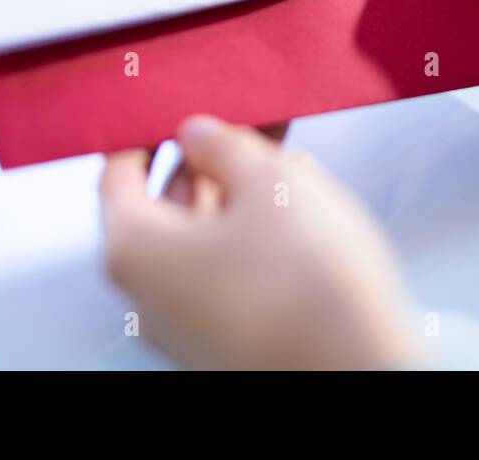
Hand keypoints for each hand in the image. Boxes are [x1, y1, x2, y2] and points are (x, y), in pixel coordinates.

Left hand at [100, 116, 414, 369]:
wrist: (360, 377)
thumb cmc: (305, 281)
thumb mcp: (270, 182)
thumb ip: (225, 147)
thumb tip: (197, 136)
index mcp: (134, 248)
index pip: (118, 174)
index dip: (145, 130)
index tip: (170, 101)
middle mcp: (148, 294)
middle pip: (164, 206)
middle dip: (207, 159)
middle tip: (244, 118)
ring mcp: (188, 324)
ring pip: (203, 239)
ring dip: (239, 193)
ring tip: (287, 156)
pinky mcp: (229, 342)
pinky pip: (229, 272)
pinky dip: (255, 233)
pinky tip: (299, 205)